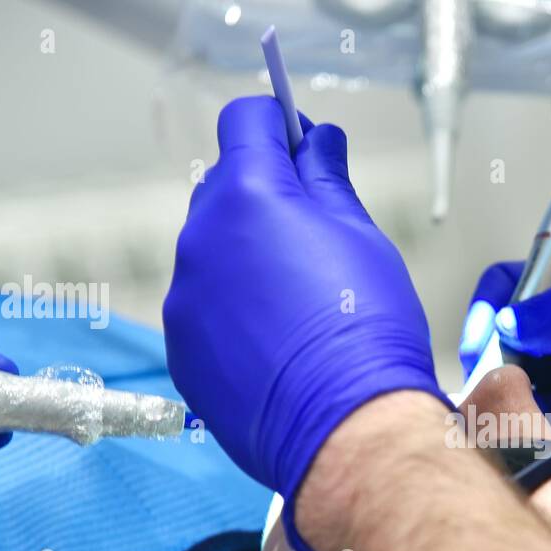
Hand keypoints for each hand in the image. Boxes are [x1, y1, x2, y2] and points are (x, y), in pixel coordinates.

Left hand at [163, 97, 446, 550]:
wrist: (347, 430)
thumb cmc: (368, 334)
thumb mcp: (362, 238)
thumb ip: (328, 180)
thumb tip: (317, 142)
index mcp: (249, 196)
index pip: (245, 121)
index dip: (279, 125)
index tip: (302, 144)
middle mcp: (201, 240)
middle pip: (225, 188)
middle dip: (265, 198)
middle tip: (318, 238)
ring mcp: (185, 299)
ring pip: (213, 254)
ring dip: (248, 260)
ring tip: (302, 306)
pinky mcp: (182, 350)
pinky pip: (204, 310)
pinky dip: (234, 314)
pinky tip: (280, 344)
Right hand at [459, 253, 550, 461]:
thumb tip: (516, 316)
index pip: (518, 286)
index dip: (493, 310)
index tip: (486, 344)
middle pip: (510, 345)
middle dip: (495, 368)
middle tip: (496, 397)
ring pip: (521, 393)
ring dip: (513, 409)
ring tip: (529, 425)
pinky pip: (543, 434)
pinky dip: (535, 441)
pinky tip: (550, 448)